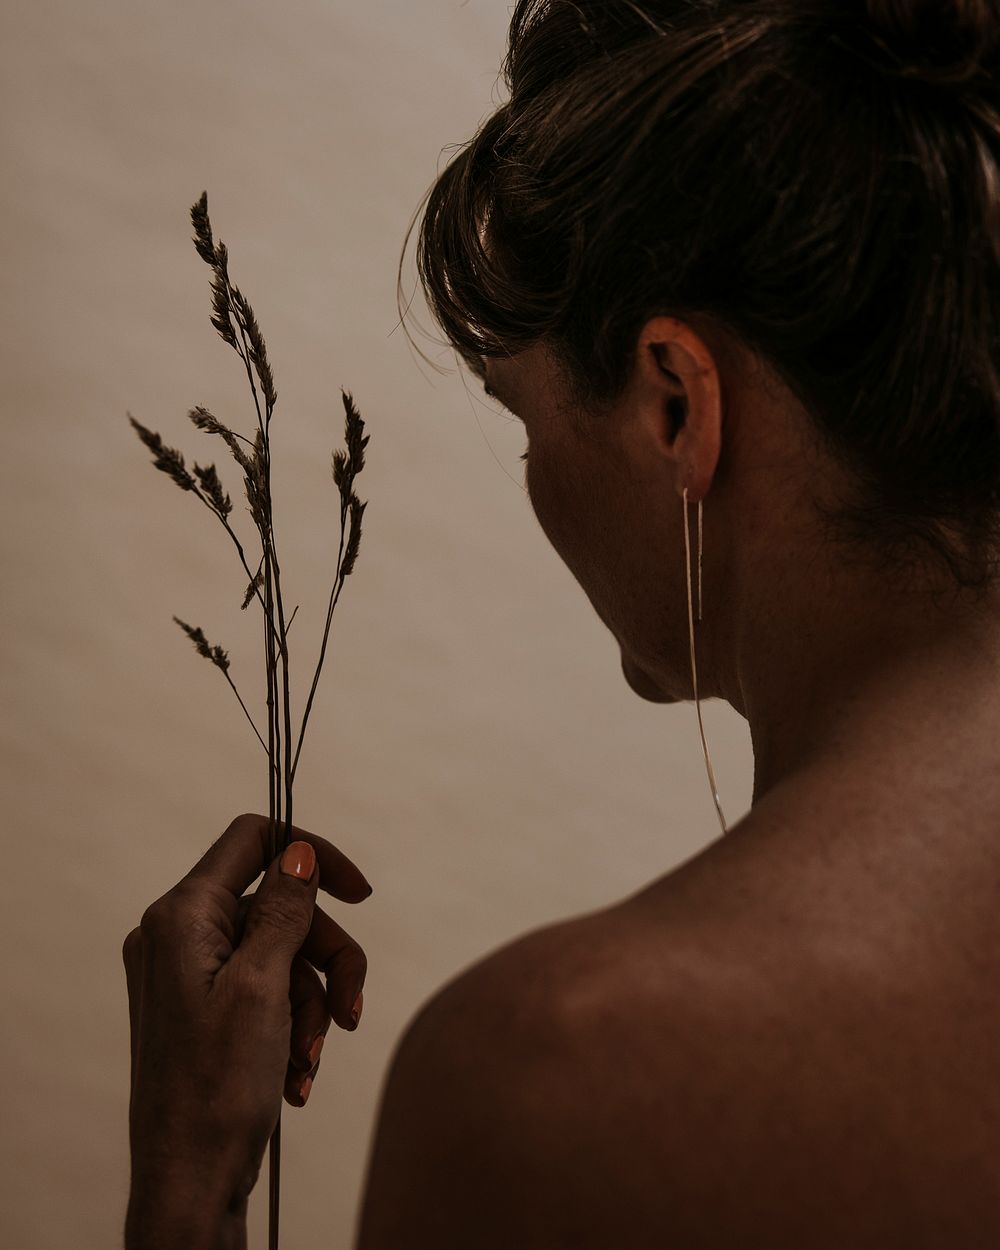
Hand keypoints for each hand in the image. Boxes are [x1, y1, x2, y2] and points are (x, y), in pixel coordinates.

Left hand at [122, 812, 372, 1230]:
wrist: (190, 1184)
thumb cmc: (214, 1091)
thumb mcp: (263, 986)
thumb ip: (283, 910)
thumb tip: (297, 852)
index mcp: (182, 917)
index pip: (252, 841)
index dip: (311, 854)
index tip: (359, 893)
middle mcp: (180, 937)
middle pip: (281, 909)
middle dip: (326, 958)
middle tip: (351, 1009)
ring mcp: (191, 975)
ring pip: (284, 954)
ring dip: (313, 1004)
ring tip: (311, 1059)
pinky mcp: (206, 1010)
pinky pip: (269, 991)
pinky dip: (293, 1026)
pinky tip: (296, 1075)